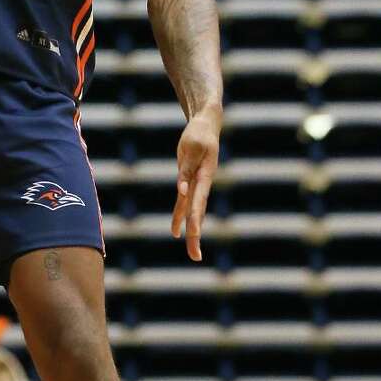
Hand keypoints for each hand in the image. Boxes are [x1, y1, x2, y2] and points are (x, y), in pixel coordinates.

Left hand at [171, 107, 221, 262]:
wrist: (204, 126)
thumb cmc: (199, 135)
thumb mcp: (191, 148)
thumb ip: (185, 170)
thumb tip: (180, 190)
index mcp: (204, 177)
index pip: (199, 201)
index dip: (195, 216)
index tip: (192, 230)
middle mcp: (201, 185)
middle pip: (197, 213)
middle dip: (196, 234)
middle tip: (195, 255)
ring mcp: (195, 185)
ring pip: (191, 212)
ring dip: (190, 232)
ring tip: (193, 253)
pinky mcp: (188, 181)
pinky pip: (182, 203)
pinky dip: (179, 216)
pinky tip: (175, 231)